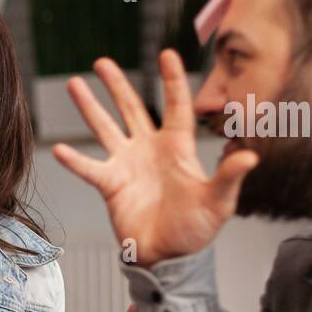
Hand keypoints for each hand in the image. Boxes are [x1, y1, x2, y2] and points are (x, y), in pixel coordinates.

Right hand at [52, 51, 258, 266]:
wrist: (169, 257)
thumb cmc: (196, 229)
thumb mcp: (219, 202)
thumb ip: (229, 177)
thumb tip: (251, 156)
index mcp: (178, 147)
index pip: (176, 105)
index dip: (172, 80)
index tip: (166, 53)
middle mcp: (149, 149)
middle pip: (131, 108)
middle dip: (117, 85)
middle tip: (102, 62)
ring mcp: (127, 165)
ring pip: (105, 128)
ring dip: (90, 107)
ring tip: (73, 84)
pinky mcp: (111, 185)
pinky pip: (90, 169)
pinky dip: (76, 161)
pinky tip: (60, 150)